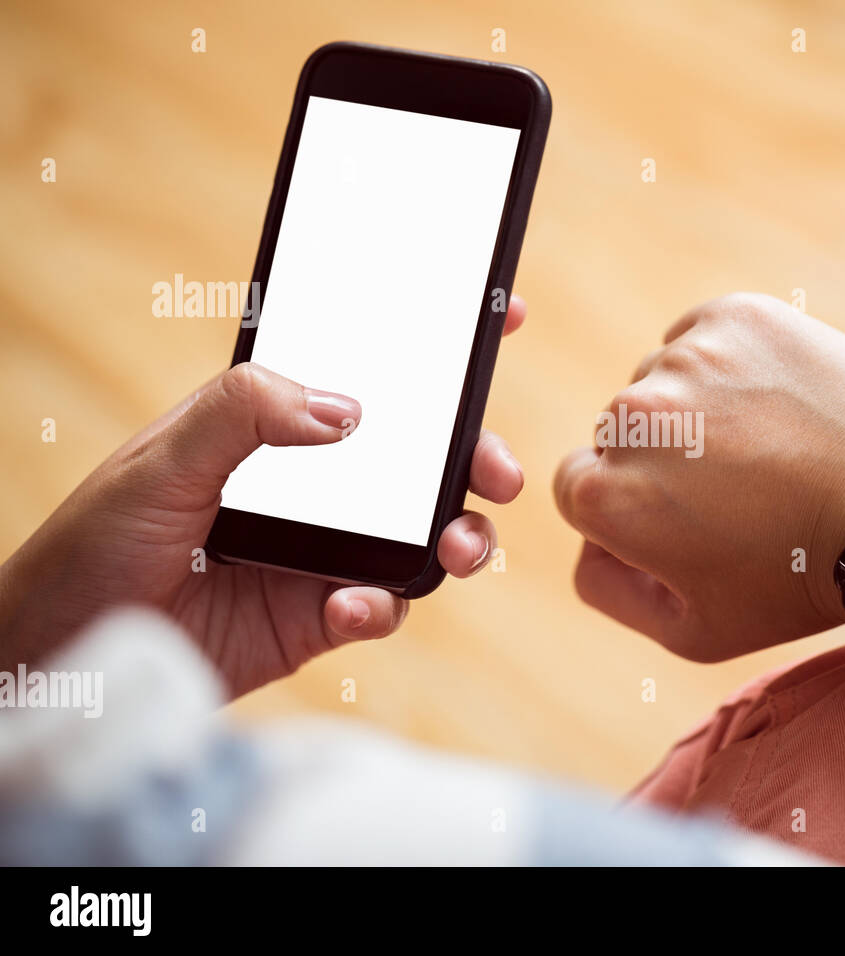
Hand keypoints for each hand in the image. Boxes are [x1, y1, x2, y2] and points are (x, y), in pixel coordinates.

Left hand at [0, 296, 528, 696]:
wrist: (64, 653)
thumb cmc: (94, 544)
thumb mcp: (162, 457)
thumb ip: (245, 411)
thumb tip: (347, 409)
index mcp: (277, 427)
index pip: (370, 374)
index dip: (439, 349)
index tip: (496, 318)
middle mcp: (317, 485)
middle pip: (424, 461)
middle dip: (477, 458)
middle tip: (494, 470)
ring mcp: (326, 551)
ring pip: (425, 534)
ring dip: (458, 536)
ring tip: (457, 548)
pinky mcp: (321, 616)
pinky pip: (382, 606)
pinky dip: (380, 605)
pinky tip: (347, 605)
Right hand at [553, 292, 844, 661]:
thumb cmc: (801, 579)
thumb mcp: (694, 630)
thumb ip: (609, 588)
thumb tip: (588, 539)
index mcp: (611, 494)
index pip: (578, 485)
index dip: (634, 509)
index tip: (693, 519)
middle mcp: (633, 417)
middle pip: (618, 433)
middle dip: (664, 460)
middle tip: (743, 490)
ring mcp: (688, 358)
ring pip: (663, 382)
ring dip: (699, 409)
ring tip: (771, 447)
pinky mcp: (738, 316)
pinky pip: (703, 337)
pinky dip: (731, 365)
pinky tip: (779, 406)